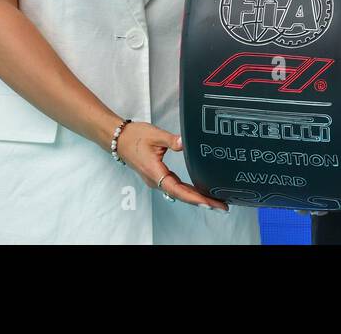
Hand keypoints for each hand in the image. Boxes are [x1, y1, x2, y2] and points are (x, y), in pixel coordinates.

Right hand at [115, 121, 229, 210]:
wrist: (118, 139)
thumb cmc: (134, 137)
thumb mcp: (154, 135)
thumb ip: (171, 140)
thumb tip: (185, 142)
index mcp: (155, 172)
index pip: (178, 189)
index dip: (194, 197)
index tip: (209, 203)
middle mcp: (156, 180)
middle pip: (182, 195)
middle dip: (202, 201)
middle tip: (221, 206)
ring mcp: (157, 179)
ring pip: (179, 193)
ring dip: (196, 198)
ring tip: (215, 202)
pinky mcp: (158, 176)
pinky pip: (176, 187)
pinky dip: (189, 191)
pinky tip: (200, 192)